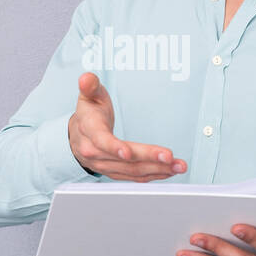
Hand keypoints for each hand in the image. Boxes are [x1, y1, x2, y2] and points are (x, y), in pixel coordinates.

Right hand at [68, 72, 187, 181]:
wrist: (77, 135)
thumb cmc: (88, 113)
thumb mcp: (89, 95)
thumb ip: (90, 86)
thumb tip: (86, 78)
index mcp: (89, 130)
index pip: (101, 141)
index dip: (114, 147)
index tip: (129, 152)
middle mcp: (94, 152)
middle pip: (123, 160)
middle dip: (148, 159)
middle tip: (170, 157)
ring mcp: (104, 165)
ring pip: (132, 171)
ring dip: (157, 170)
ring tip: (178, 166)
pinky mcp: (115, 172)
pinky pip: (135, 177)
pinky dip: (153, 175)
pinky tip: (168, 171)